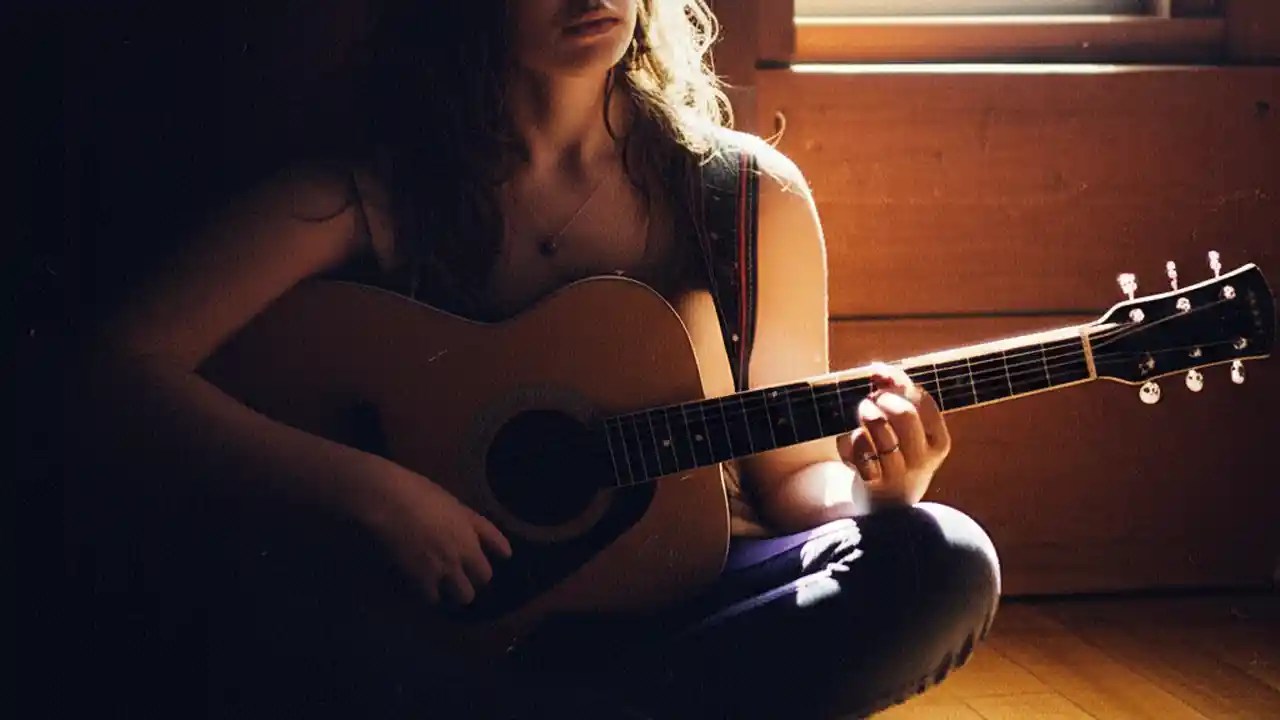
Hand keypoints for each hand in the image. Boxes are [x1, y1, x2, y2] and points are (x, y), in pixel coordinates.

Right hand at [353, 459, 511, 605]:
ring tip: (444, 588)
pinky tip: (420, 588)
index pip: (498, 543)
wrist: (387, 501)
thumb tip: (466, 528)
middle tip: (463, 574)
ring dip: (455, 592)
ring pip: (463, 595)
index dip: (500, 550)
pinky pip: (433, 598)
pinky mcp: (422, 579)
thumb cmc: (414, 491)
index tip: (503, 555)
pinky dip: (428, 595)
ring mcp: (445, 567)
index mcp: (471, 525)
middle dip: (475, 577)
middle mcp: (465, 550)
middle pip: (484, 577)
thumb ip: (463, 518)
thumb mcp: (448, 499)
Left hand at [837, 362, 950, 506]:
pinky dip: (849, 442)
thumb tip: (878, 368)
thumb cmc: (897, 455)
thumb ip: (897, 395)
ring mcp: (900, 472)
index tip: (879, 376)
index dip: (897, 381)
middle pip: (904, 414)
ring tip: (862, 414)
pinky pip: (859, 452)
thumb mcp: (907, 429)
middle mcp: (923, 458)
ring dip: (865, 416)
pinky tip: (851, 443)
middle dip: (882, 399)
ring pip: (880, 432)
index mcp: (938, 441)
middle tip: (870, 399)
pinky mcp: (875, 482)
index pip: (922, 400)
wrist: (887, 505)